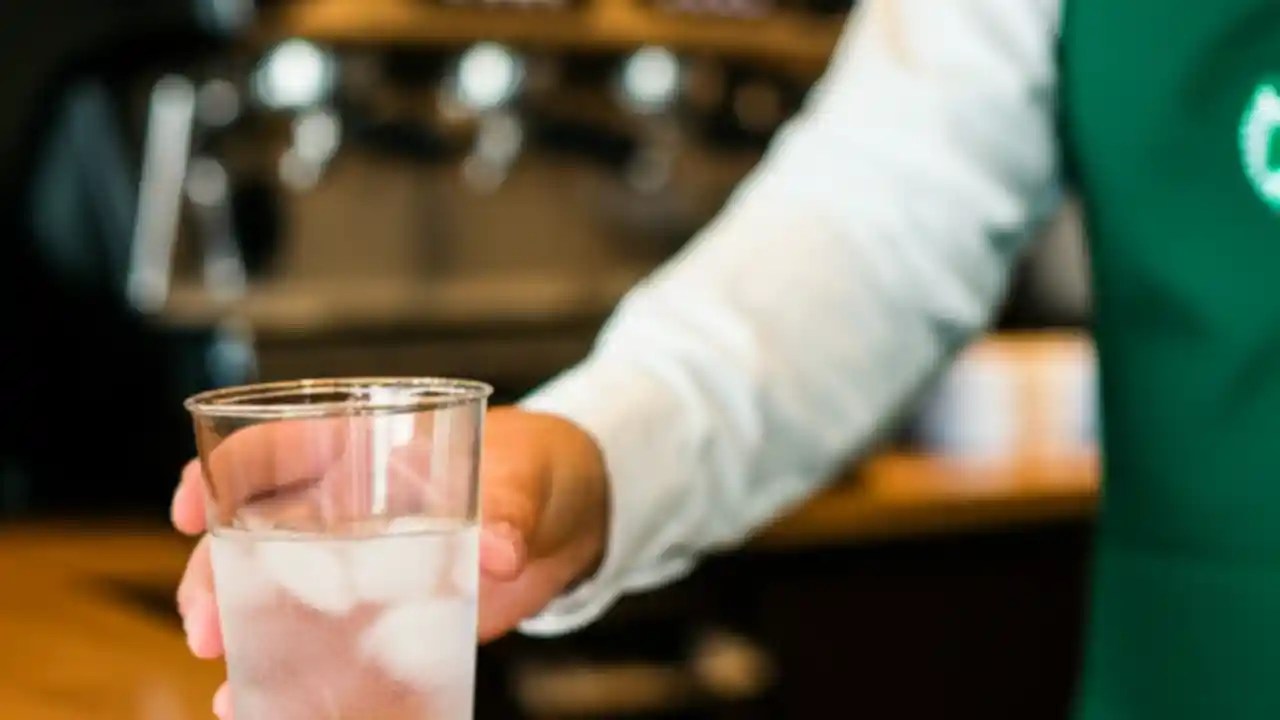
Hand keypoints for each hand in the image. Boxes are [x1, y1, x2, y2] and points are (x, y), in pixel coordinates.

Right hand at [173, 407, 609, 717]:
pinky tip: (273, 711)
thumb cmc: (539, 468)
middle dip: (213, 578)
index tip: (193, 511)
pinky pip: (331, 648)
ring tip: (232, 688)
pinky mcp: (389, 618)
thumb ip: (511, 506)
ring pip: (276, 599)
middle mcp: (343, 511)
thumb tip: (502, 551)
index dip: (219, 475)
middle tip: (207, 626)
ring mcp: (360, 569)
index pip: (269, 453)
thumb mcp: (526, 474)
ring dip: (244, 640)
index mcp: (360, 451)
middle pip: (251, 537)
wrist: (576, 516)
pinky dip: (300, 680)